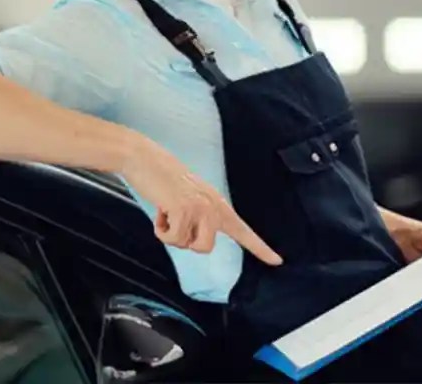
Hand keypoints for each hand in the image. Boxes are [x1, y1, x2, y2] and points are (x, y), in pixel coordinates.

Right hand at [120, 136, 281, 265]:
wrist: (144, 159)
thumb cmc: (162, 179)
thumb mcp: (189, 198)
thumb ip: (200, 217)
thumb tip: (196, 241)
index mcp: (217, 203)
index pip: (243, 230)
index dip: (260, 248)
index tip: (278, 261)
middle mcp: (213, 206)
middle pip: (205, 248)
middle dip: (186, 241)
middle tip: (174, 220)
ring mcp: (200, 208)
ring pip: (188, 245)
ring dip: (172, 235)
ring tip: (166, 212)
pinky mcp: (184, 210)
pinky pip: (172, 239)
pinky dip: (161, 230)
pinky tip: (159, 210)